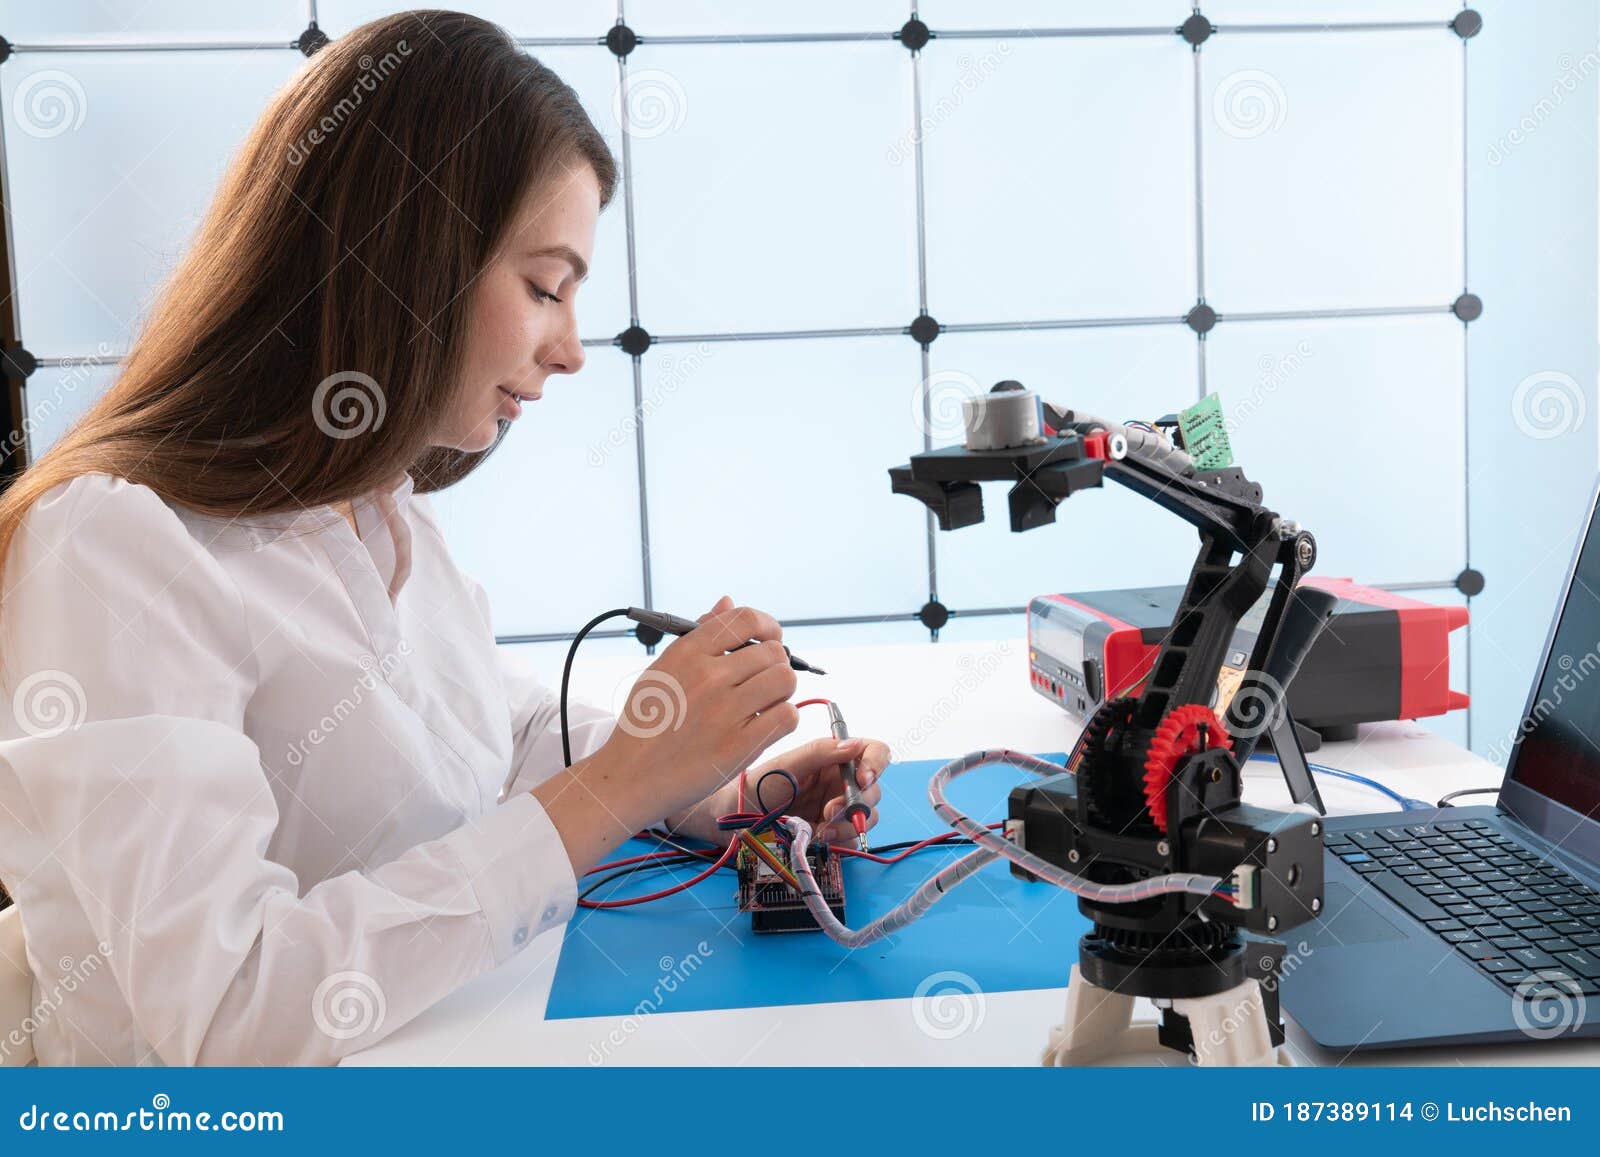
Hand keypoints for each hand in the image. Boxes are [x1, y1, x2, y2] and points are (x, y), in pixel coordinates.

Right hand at [596, 595, 799, 827]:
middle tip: (761, 684)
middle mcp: (708, 677)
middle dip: (774, 665)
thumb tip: (726, 602)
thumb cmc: (647, 722)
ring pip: (785, 681)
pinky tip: (765, 725)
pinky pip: (787, 716)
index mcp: (688, 652)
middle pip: (773, 652)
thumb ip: (699, 635)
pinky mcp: (738, 746)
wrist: (629, 776)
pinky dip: (784, 719)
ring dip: (782, 692)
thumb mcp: (663, 669)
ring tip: (764, 704)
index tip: (770, 639)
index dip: (768, 626)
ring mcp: (724, 711)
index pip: (746, 619)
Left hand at [669, 733, 891, 847]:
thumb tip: (854, 745)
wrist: (734, 821)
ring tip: (821, 829)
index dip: (875, 764)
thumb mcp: (786, 765)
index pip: (872, 752)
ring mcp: (838, 808)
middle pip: (874, 788)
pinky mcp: (832, 832)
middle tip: (830, 811)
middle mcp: (840, 781)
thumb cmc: (756, 785)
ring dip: (849, 824)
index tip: (862, 780)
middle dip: (858, 802)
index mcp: (833, 758)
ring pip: (868, 816)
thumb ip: (819, 753)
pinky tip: (819, 837)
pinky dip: (841, 839)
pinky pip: (853, 837)